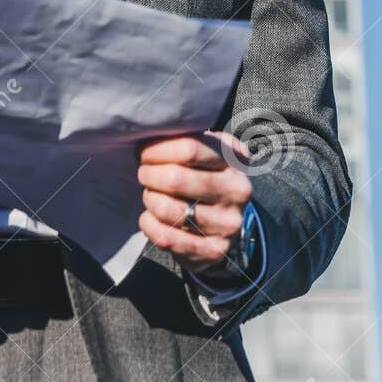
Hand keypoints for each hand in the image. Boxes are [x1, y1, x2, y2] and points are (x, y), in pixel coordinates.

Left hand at [136, 130, 251, 274]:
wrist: (225, 225)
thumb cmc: (205, 178)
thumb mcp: (207, 154)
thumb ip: (188, 139)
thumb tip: (150, 130)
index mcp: (234, 160)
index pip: (190, 148)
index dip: (157, 149)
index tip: (143, 151)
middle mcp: (237, 192)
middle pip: (176, 178)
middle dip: (149, 174)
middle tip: (144, 173)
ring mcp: (227, 224)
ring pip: (168, 209)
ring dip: (150, 199)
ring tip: (150, 195)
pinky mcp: (213, 251)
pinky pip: (166, 237)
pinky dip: (149, 225)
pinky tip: (150, 217)